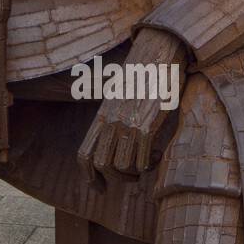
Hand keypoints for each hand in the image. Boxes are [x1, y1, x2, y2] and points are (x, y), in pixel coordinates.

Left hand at [77, 29, 187, 180]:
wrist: (159, 54)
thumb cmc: (142, 78)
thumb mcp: (119, 99)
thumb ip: (112, 121)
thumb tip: (113, 146)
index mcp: (101, 118)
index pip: (84, 156)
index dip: (89, 178)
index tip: (100, 188)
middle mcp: (111, 123)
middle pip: (103, 165)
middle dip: (116, 178)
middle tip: (130, 177)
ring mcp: (128, 124)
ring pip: (123, 166)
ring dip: (135, 172)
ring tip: (145, 164)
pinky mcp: (148, 125)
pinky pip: (143, 159)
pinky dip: (149, 164)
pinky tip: (156, 156)